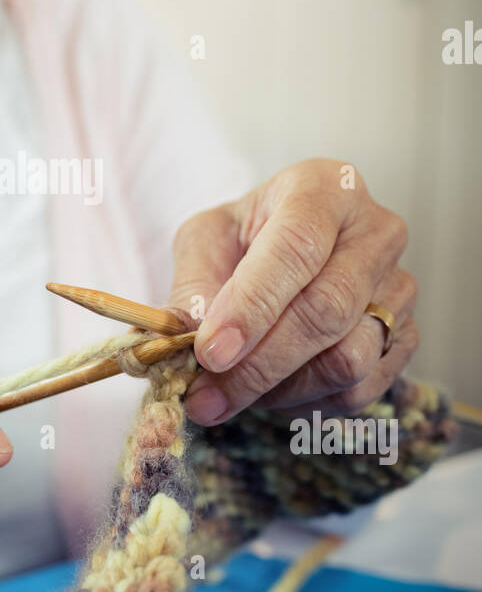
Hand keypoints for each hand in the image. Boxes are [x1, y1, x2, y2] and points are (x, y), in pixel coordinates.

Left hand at [168, 158, 418, 425]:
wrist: (284, 258)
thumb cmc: (244, 241)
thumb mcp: (204, 244)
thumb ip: (193, 288)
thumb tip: (185, 341)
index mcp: (325, 189)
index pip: (297, 247)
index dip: (253, 305)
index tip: (210, 352)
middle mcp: (376, 232)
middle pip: (326, 310)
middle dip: (258, 364)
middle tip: (203, 395)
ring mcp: (399, 287)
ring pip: (347, 359)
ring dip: (278, 389)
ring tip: (229, 392)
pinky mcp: (407, 337)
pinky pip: (358, 390)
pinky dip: (304, 403)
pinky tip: (269, 392)